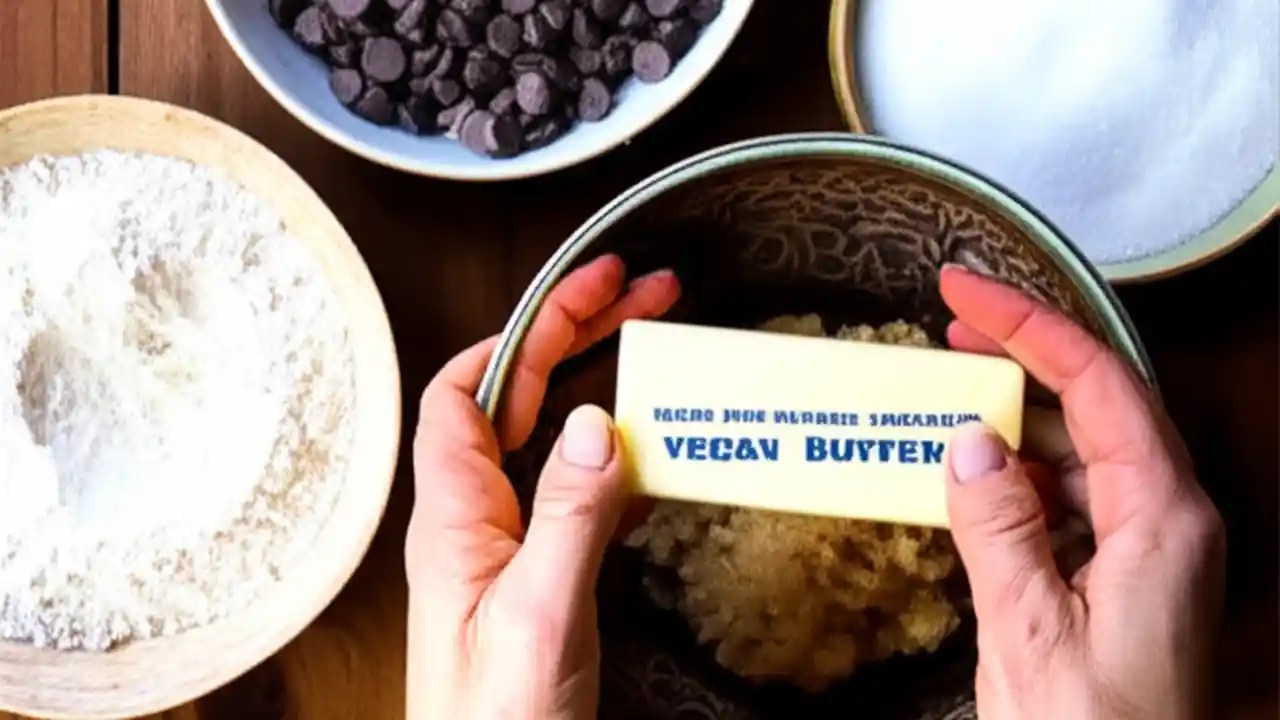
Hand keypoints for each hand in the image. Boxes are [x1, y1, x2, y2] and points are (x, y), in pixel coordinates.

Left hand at [405, 255, 679, 719]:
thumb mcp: (540, 617)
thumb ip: (568, 518)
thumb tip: (592, 419)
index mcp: (455, 519)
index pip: (465, 392)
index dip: (514, 333)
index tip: (581, 294)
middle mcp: (476, 521)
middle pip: (515, 399)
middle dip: (572, 336)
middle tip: (641, 295)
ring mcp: (507, 547)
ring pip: (548, 441)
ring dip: (597, 387)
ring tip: (656, 348)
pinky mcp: (540, 576)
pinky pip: (574, 492)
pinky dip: (612, 454)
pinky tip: (649, 446)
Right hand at [939, 265, 1225, 719]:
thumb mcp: (1029, 631)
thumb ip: (998, 528)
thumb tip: (967, 441)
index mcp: (1162, 518)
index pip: (1098, 383)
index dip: (1029, 325)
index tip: (964, 291)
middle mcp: (1169, 519)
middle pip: (1099, 405)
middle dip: (1024, 357)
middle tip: (949, 328)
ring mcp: (1152, 548)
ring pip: (1084, 451)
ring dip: (1017, 422)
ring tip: (946, 402)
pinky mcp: (1128, 576)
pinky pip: (1076, 500)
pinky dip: (1022, 480)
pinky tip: (974, 485)